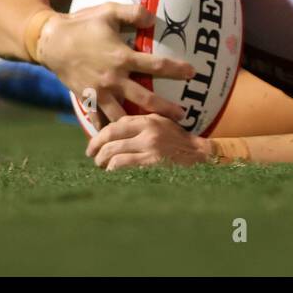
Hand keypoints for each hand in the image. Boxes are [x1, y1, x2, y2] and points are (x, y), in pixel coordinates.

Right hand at [36, 2, 194, 127]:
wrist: (52, 42)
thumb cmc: (83, 24)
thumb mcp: (108, 11)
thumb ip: (133, 12)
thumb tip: (154, 18)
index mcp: (121, 56)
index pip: (156, 65)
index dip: (176, 69)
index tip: (193, 73)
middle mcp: (113, 78)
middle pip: (145, 98)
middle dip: (165, 108)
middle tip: (183, 115)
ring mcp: (99, 92)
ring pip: (123, 115)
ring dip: (139, 124)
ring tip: (153, 130)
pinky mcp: (88, 99)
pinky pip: (100, 118)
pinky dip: (110, 129)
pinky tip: (121, 138)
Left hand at [86, 113, 212, 169]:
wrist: (199, 154)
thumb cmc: (177, 140)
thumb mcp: (160, 123)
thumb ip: (139, 123)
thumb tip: (113, 129)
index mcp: (148, 120)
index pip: (114, 125)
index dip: (99, 136)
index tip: (93, 144)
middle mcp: (148, 131)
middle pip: (110, 138)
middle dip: (96, 149)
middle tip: (92, 157)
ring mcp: (150, 148)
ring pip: (113, 153)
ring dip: (103, 161)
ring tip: (101, 166)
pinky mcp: (151, 163)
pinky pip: (122, 165)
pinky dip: (113, 170)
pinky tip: (112, 173)